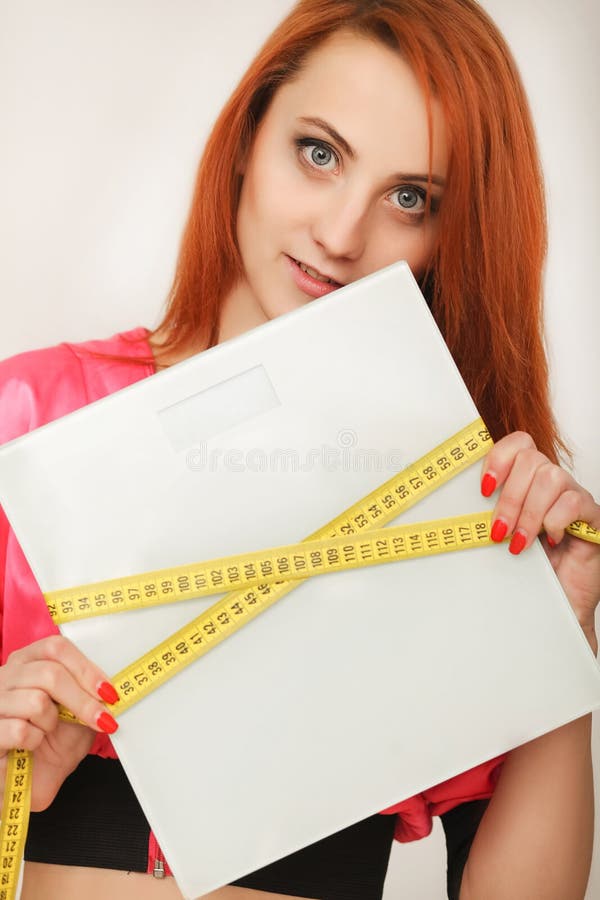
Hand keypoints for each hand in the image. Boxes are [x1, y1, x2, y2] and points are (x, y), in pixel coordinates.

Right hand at [0, 635, 119, 809]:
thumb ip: (90, 693)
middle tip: (100, 718)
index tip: (107, 691)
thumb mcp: (79, 713)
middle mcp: (5, 676)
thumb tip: (110, 686)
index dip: (85, 668)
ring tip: (47, 732)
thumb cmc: (54, 744)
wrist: (31, 781)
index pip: (55, 648)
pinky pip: (21, 730)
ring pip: (36, 701)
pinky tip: (31, 746)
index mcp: (27, 661)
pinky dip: (35, 741)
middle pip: (50, 673)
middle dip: (82, 700)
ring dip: (52, 722)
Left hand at [481, 432, 599, 652]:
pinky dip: (554, 521)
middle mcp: (552, 482)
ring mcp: (574, 497)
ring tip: (519, 542)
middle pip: (531, 460)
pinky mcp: (592, 516)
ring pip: (551, 477)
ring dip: (529, 512)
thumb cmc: (529, 569)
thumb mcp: (501, 534)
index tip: (484, 489)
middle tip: (498, 531)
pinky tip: (548, 541)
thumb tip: (455, 510)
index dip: (499, 458)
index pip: (518, 444)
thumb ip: (488, 513)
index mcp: (529, 480)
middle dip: (509, 497)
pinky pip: (573, 502)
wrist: (558, 603)